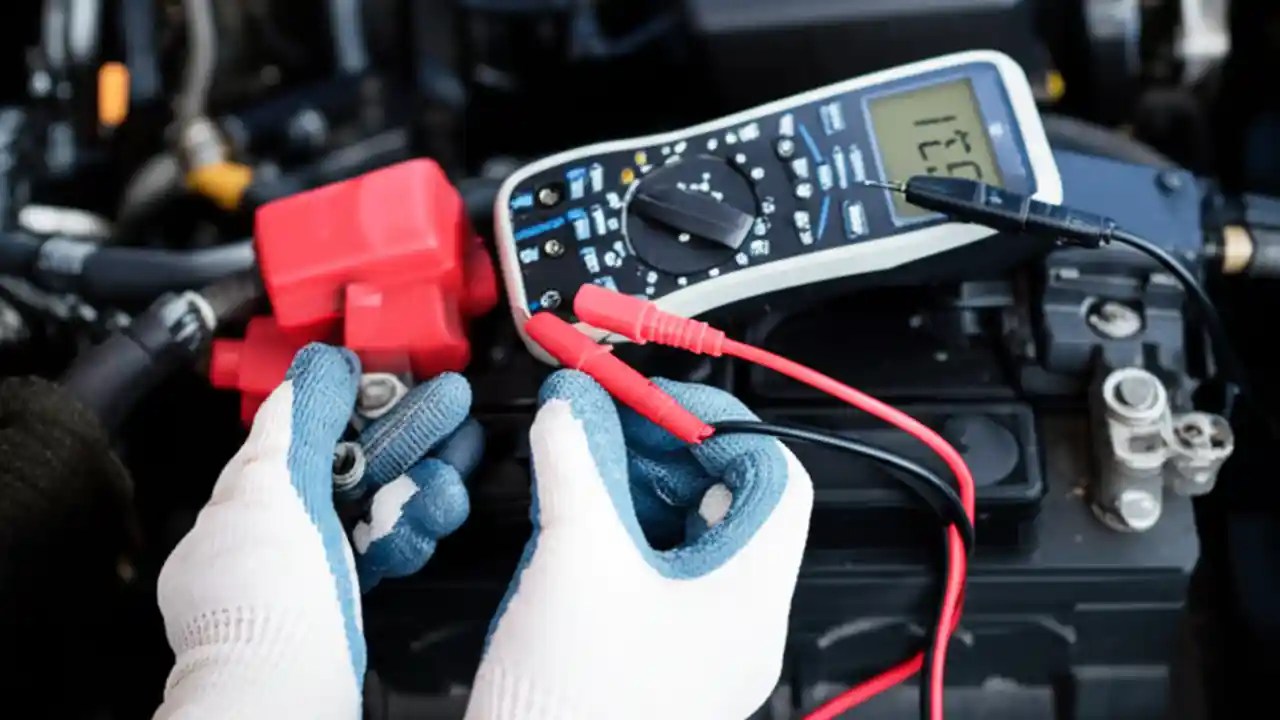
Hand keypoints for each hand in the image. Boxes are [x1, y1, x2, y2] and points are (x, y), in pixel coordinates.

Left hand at [155, 345, 475, 718]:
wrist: (282, 694)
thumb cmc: (264, 602)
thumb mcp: (276, 488)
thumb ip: (300, 421)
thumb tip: (320, 361)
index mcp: (244, 497)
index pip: (308, 430)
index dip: (360, 404)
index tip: (402, 383)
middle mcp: (273, 534)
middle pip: (353, 469)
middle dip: (409, 439)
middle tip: (452, 410)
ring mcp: (309, 572)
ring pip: (377, 511)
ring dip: (422, 486)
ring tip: (455, 474)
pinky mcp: (343, 606)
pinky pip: (384, 554)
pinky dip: (413, 534)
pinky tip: (437, 516)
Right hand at [467, 370, 813, 719]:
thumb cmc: (572, 713)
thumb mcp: (573, 558)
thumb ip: (576, 463)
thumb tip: (573, 405)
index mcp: (750, 598)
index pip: (773, 476)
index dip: (717, 423)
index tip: (654, 400)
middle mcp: (739, 624)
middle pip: (732, 501)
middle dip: (668, 451)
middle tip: (608, 424)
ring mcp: (699, 646)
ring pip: (691, 535)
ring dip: (641, 488)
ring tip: (584, 466)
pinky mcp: (656, 658)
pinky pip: (658, 572)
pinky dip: (622, 530)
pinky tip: (575, 518)